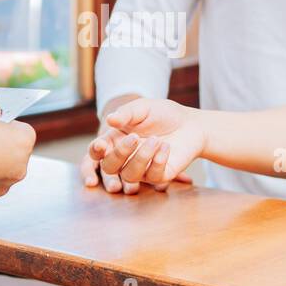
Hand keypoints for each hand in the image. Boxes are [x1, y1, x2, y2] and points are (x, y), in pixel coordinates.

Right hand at [88, 98, 204, 188]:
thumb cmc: (163, 114)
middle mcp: (125, 158)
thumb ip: (126, 113)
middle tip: (134, 137)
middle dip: (119, 154)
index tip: (102, 145)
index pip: (97, 152)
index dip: (96, 151)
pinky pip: (153, 177)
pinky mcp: (159, 176)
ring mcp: (141, 169)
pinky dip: (158, 161)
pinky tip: (166, 147)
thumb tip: (110, 119)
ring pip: (130, 175)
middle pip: (109, 167)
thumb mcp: (143, 108)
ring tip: (157, 140)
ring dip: (141, 157)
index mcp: (115, 140)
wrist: (190, 123)